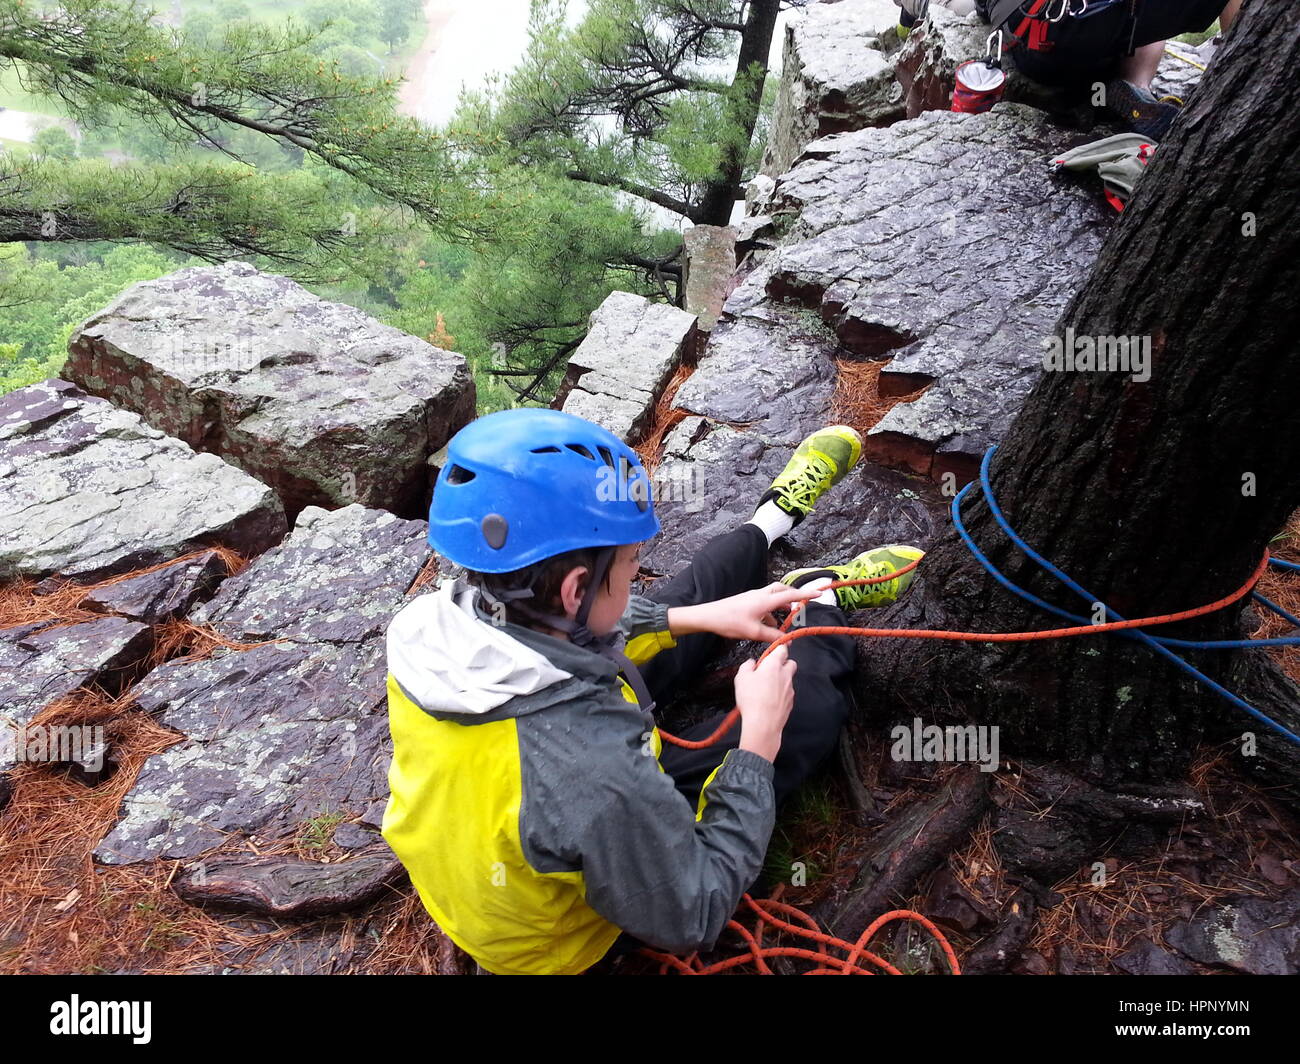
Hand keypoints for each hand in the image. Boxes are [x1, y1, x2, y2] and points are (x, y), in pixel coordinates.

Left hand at [667, 582, 824, 642]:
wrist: (709, 616)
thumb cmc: (730, 622)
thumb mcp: (754, 632)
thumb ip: (773, 636)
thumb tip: (786, 640)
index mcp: (765, 600)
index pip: (790, 595)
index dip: (805, 595)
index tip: (819, 593)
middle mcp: (760, 595)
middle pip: (781, 590)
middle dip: (792, 597)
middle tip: (799, 607)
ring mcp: (753, 597)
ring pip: (772, 597)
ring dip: (780, 607)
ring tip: (784, 621)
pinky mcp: (746, 601)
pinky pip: (764, 604)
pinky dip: (770, 612)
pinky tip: (769, 625)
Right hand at [734, 643, 796, 762]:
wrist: (763, 723)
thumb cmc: (752, 699)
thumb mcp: (741, 678)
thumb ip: (747, 666)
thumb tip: (750, 663)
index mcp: (774, 664)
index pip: (782, 648)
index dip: (778, 648)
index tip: (773, 650)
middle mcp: (785, 674)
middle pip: (790, 662)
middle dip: (782, 663)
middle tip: (770, 669)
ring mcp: (790, 689)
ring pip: (789, 678)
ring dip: (781, 679)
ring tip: (766, 687)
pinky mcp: (790, 702)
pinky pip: (787, 692)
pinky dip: (781, 693)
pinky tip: (769, 699)